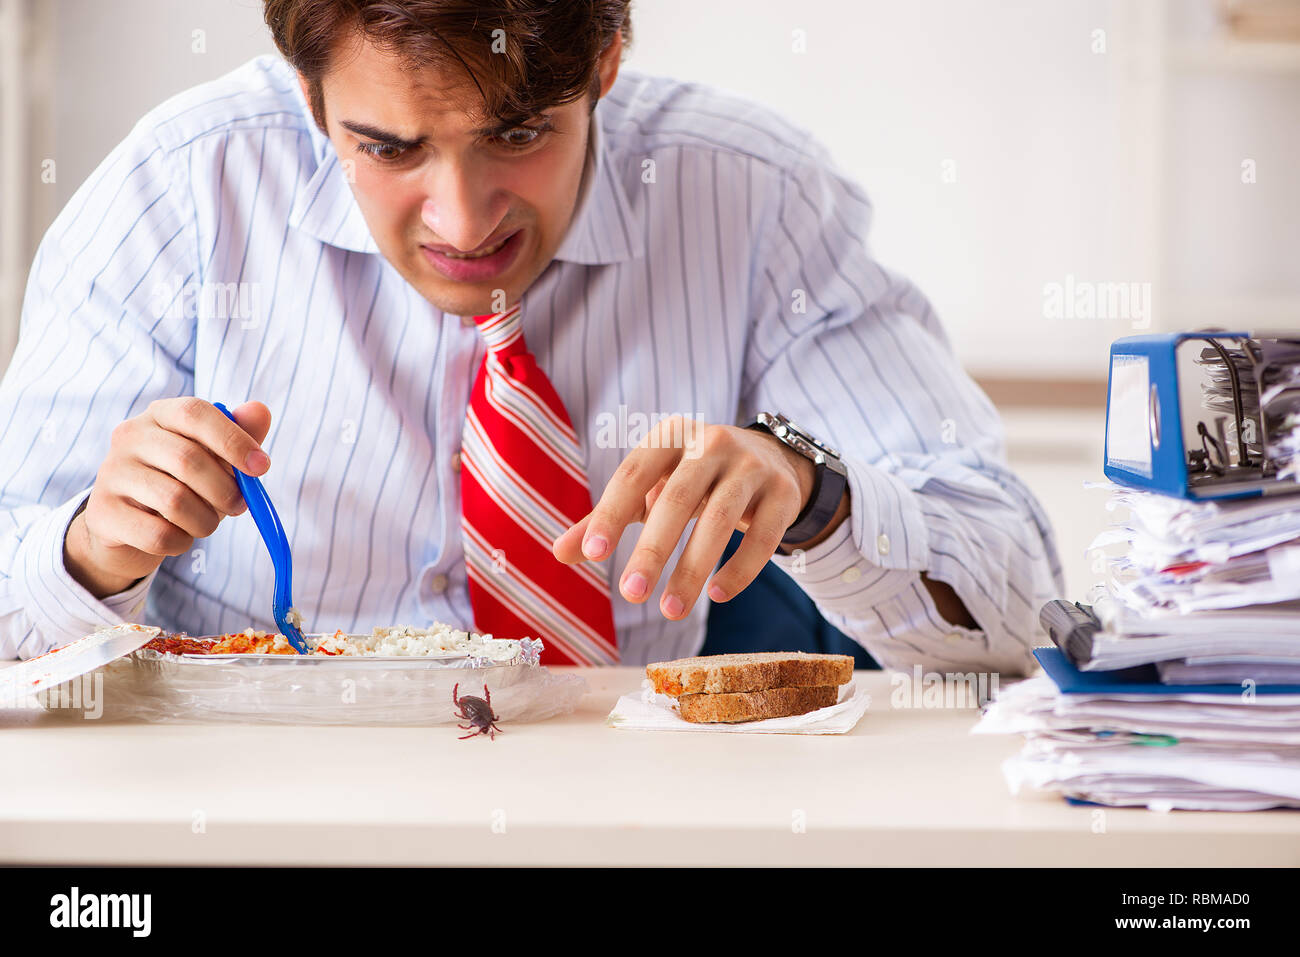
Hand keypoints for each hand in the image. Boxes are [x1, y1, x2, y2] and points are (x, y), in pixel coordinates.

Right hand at [64, 398, 271, 597]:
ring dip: (205, 520)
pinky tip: (180, 537)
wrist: (129, 529)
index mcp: (160, 415)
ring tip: (206, 523)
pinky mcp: (103, 513)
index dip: (233, 439)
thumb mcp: (214, 460)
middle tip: (239, 506)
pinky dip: (181, 542)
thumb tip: (260, 411)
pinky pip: (158, 534)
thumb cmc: (182, 486)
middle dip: (225, 490)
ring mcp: (111, 474)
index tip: (261, 467)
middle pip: (188, 460)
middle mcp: (130, 437)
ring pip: (174, 501)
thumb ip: (239, 436)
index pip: (195, 413)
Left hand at [553, 416, 836, 620]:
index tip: (593, 555)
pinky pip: (764, 536)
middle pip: (678, 499)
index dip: (611, 513)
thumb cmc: (692, 479)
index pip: (634, 473)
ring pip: (722, 519)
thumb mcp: (650, 490)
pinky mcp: (782, 493)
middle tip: (631, 595)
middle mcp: (712, 443)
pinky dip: (741, 568)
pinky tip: (717, 595)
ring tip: (671, 610)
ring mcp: (752, 466)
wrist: (769, 459)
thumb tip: (559, 554)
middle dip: (653, 550)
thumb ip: (606, 519)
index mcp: (671, 436)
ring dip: (693, 567)